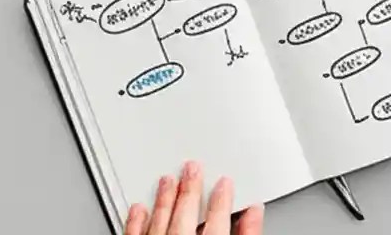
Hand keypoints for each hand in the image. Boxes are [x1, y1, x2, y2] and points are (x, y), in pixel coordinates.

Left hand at [124, 161, 263, 234]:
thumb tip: (254, 214)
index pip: (217, 220)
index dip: (222, 200)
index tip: (224, 182)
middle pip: (185, 215)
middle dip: (190, 189)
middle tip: (192, 167)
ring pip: (159, 221)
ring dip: (164, 200)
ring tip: (166, 179)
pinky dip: (135, 223)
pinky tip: (137, 209)